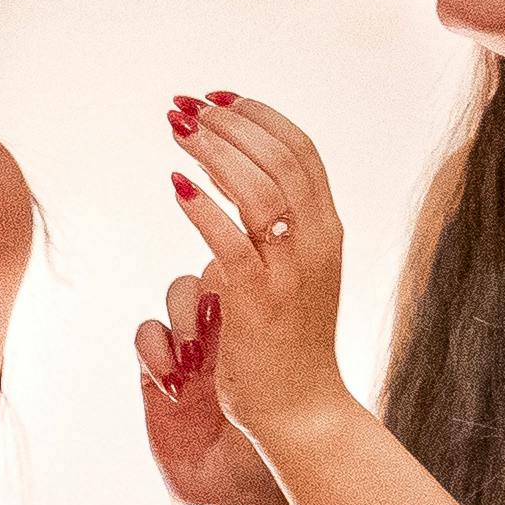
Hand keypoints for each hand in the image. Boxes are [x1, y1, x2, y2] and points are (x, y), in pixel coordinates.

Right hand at [135, 270, 281, 504]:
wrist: (238, 499)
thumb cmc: (271, 451)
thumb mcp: (284, 393)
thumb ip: (285, 351)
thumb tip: (313, 298)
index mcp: (261, 331)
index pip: (251, 276)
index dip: (245, 270)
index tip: (248, 285)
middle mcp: (225, 334)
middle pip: (209, 276)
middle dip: (211, 289)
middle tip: (219, 316)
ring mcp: (189, 352)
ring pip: (176, 299)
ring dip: (183, 318)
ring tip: (196, 358)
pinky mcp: (156, 376)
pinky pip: (147, 338)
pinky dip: (157, 351)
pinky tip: (176, 384)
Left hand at [163, 88, 353, 434]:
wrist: (302, 407)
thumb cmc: (289, 337)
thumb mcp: (294, 268)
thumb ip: (274, 223)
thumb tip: (229, 175)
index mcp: (327, 229)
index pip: (301, 150)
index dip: (259, 115)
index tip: (217, 96)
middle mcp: (317, 243)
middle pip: (280, 160)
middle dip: (231, 124)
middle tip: (186, 108)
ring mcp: (290, 272)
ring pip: (260, 192)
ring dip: (215, 153)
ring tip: (178, 132)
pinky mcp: (258, 303)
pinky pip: (231, 244)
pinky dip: (204, 209)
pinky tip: (177, 186)